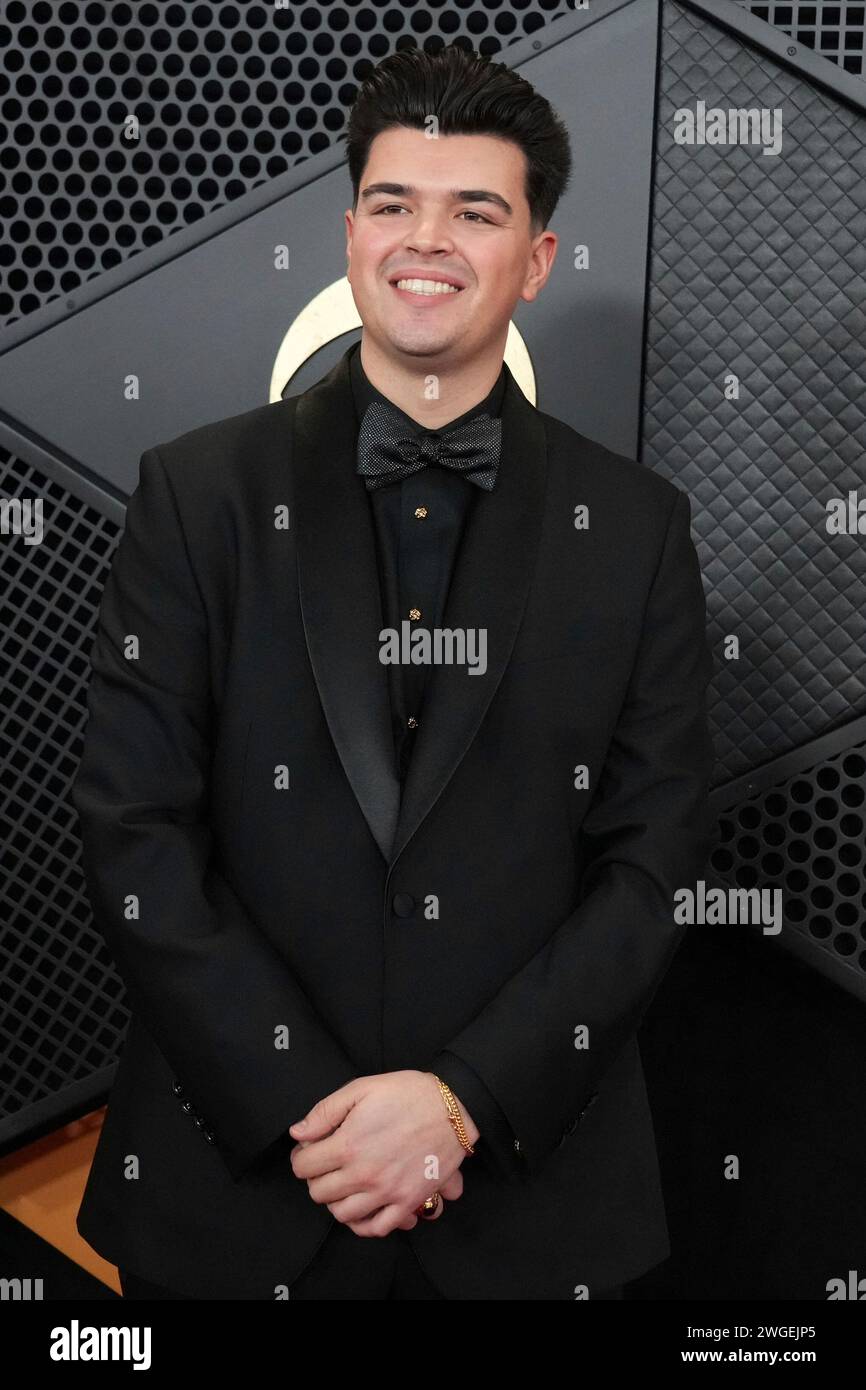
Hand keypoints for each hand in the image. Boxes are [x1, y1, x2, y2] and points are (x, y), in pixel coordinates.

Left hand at [287, 1070, 478, 1236]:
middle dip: (316, 1177)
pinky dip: (364, 1224)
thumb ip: (325, 1112)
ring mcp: (386, 1192)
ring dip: (336, 1200)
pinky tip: (363, 1208)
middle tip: (326, 1165)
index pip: (303, 1166)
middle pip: (319, 1192)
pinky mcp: (407, 1202)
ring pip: (342, 1214)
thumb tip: (298, 1133)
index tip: (310, 1150)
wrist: (452, 1108)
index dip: (302, 1156)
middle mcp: (364, 1174)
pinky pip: (377, 1228)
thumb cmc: (408, 1094)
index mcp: (348, 1145)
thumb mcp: (362, 1088)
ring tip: (344, 1184)